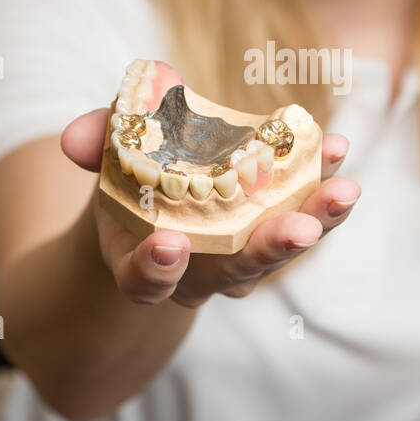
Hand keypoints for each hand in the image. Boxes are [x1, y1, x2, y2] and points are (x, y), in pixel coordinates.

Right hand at [62, 62, 359, 309]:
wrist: (160, 201)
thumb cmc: (129, 181)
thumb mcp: (106, 158)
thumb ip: (94, 143)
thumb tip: (75, 138)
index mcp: (142, 263)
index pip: (146, 281)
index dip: (155, 269)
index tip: (168, 244)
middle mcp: (197, 272)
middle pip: (235, 274)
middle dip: (268, 250)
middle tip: (297, 230)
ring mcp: (241, 256)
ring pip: (279, 250)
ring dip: (315, 220)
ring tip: (344, 190)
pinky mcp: (274, 228)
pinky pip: (302, 213)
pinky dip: (322, 185)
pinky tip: (338, 152)